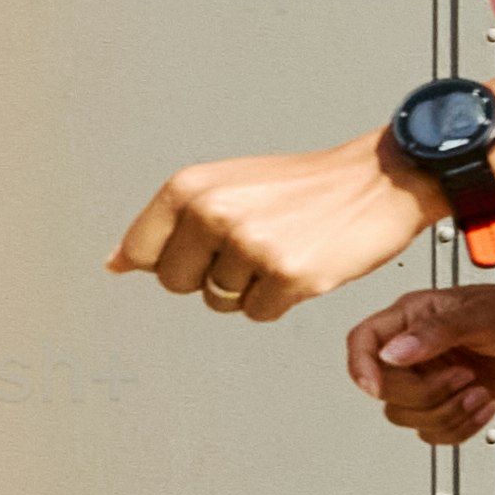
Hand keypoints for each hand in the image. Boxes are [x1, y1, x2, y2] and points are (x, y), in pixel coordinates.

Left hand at [110, 139, 430, 322]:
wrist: (377, 180)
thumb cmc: (302, 186)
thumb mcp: (224, 187)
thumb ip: (168, 223)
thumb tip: (117, 263)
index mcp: (191, 187)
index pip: (140, 252)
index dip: (171, 257)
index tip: (201, 247)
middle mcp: (214, 213)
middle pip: (176, 283)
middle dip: (209, 275)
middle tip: (250, 245)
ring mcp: (251, 245)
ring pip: (218, 302)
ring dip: (249, 287)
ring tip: (280, 249)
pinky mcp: (288, 276)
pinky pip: (259, 314)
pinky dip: (280, 299)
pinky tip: (301, 264)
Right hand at [343, 273, 494, 448]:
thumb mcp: (483, 316)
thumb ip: (435, 333)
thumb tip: (391, 353)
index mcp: (414, 317)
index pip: (363, 342)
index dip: (361, 367)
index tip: (377, 387)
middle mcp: (419, 349)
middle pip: (386, 390)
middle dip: (426, 395)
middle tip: (465, 377)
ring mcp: (438, 378)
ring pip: (409, 417)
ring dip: (446, 414)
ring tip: (480, 392)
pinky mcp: (458, 402)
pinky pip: (437, 432)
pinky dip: (461, 428)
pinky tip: (487, 406)